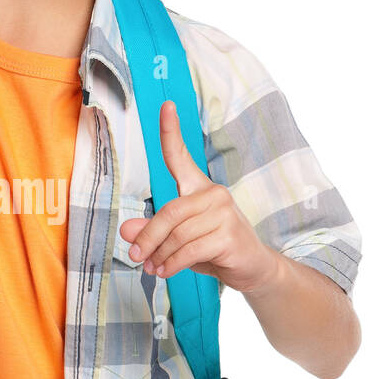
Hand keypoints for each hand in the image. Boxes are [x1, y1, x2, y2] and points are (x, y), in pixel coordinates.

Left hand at [119, 100, 279, 293]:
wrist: (253, 268)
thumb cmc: (213, 249)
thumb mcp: (177, 240)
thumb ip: (152, 232)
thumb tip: (126, 231)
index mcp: (199, 187)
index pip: (180, 156)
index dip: (171, 131)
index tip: (166, 106)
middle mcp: (213, 193)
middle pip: (169, 212)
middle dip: (148, 237)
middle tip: (135, 257)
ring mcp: (224, 213)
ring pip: (177, 234)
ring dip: (160, 255)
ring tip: (155, 268)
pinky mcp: (229, 236)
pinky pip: (189, 250)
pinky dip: (173, 264)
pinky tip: (166, 271)